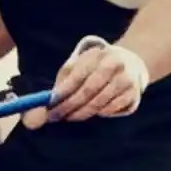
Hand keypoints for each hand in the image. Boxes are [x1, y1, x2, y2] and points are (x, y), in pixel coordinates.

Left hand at [22, 36, 149, 128]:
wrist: (131, 62)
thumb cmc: (95, 67)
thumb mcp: (78, 66)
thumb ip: (60, 83)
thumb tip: (36, 111)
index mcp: (97, 55)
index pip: (77, 76)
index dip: (63, 92)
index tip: (51, 104)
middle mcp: (115, 64)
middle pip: (89, 91)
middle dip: (70, 106)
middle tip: (56, 116)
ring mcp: (127, 79)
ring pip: (100, 103)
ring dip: (82, 113)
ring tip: (70, 116)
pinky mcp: (134, 94)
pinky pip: (112, 109)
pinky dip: (99, 113)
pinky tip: (91, 112)